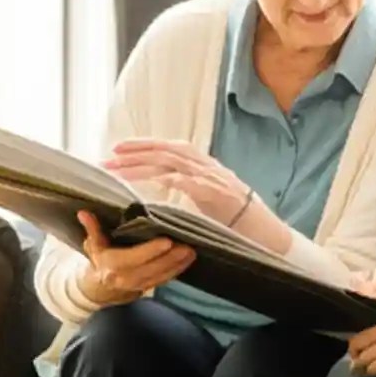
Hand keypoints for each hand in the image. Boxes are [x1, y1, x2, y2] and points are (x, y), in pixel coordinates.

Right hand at [76, 210, 195, 305]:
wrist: (100, 289)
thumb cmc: (100, 261)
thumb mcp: (94, 245)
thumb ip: (92, 229)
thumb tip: (84, 213)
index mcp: (113, 265)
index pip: (135, 258)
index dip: (151, 250)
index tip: (167, 241)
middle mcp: (126, 278)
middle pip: (152, 268)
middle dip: (171, 257)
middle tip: (187, 245)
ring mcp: (139, 285)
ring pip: (161, 275)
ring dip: (178, 264)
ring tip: (192, 251)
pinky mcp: (148, 287)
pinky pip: (165, 279)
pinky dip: (178, 270)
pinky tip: (188, 260)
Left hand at [104, 140, 254, 225]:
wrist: (265, 231)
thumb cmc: (237, 217)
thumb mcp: (210, 195)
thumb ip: (191, 185)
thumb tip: (165, 183)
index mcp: (203, 164)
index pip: (169, 147)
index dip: (144, 145)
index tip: (120, 149)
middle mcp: (206, 165)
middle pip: (165, 150)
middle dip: (136, 151)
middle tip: (110, 155)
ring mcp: (211, 177)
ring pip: (171, 162)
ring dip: (143, 164)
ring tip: (119, 168)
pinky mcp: (215, 193)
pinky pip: (188, 182)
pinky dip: (169, 179)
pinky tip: (151, 181)